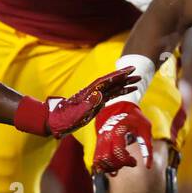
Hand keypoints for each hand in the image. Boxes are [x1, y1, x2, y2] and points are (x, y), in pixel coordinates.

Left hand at [14, 67, 137, 138]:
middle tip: (138, 73)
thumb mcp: (76, 113)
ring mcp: (93, 98)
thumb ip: (88, 104)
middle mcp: (92, 93)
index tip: (129, 70)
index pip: (106, 81)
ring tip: (137, 83)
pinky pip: (109, 96)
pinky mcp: (94, 104)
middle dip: (124, 78)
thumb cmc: (64, 119)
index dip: (118, 75)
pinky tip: (125, 92)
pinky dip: (118, 93)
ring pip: (111, 88)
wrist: (54, 122)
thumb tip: (100, 94)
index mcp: (89, 93)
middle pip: (111, 82)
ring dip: (123, 85)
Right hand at [92, 100, 153, 174]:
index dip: (126, 161)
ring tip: (120, 165)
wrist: (119, 106)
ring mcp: (100, 139)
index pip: (117, 152)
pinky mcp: (98, 143)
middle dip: (118, 165)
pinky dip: (103, 166)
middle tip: (128, 162)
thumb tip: (148, 166)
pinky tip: (113, 166)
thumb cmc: (135, 118)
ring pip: (99, 160)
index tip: (134, 161)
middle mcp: (106, 135)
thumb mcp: (145, 129)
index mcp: (118, 130)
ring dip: (110, 167)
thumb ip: (147, 148)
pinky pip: (96, 158)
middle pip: (107, 158)